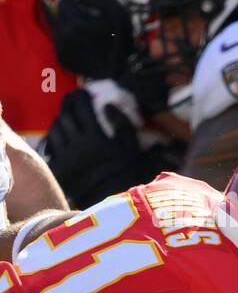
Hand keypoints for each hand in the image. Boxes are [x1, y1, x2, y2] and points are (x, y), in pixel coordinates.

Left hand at [44, 88, 179, 208]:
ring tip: (67, 118)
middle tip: (73, 101)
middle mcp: (76, 144)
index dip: (81, 97)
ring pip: (55, 129)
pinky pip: (51, 145)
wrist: (114, 199)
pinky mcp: (58, 167)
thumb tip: (108, 105)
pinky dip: (54, 136)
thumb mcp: (132, 148)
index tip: (84, 93)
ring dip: (60, 119)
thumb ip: (122, 124)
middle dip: (68, 105)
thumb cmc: (127, 172)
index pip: (82, 108)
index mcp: (95, 138)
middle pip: (65, 116)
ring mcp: (65, 156)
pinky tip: (61, 136)